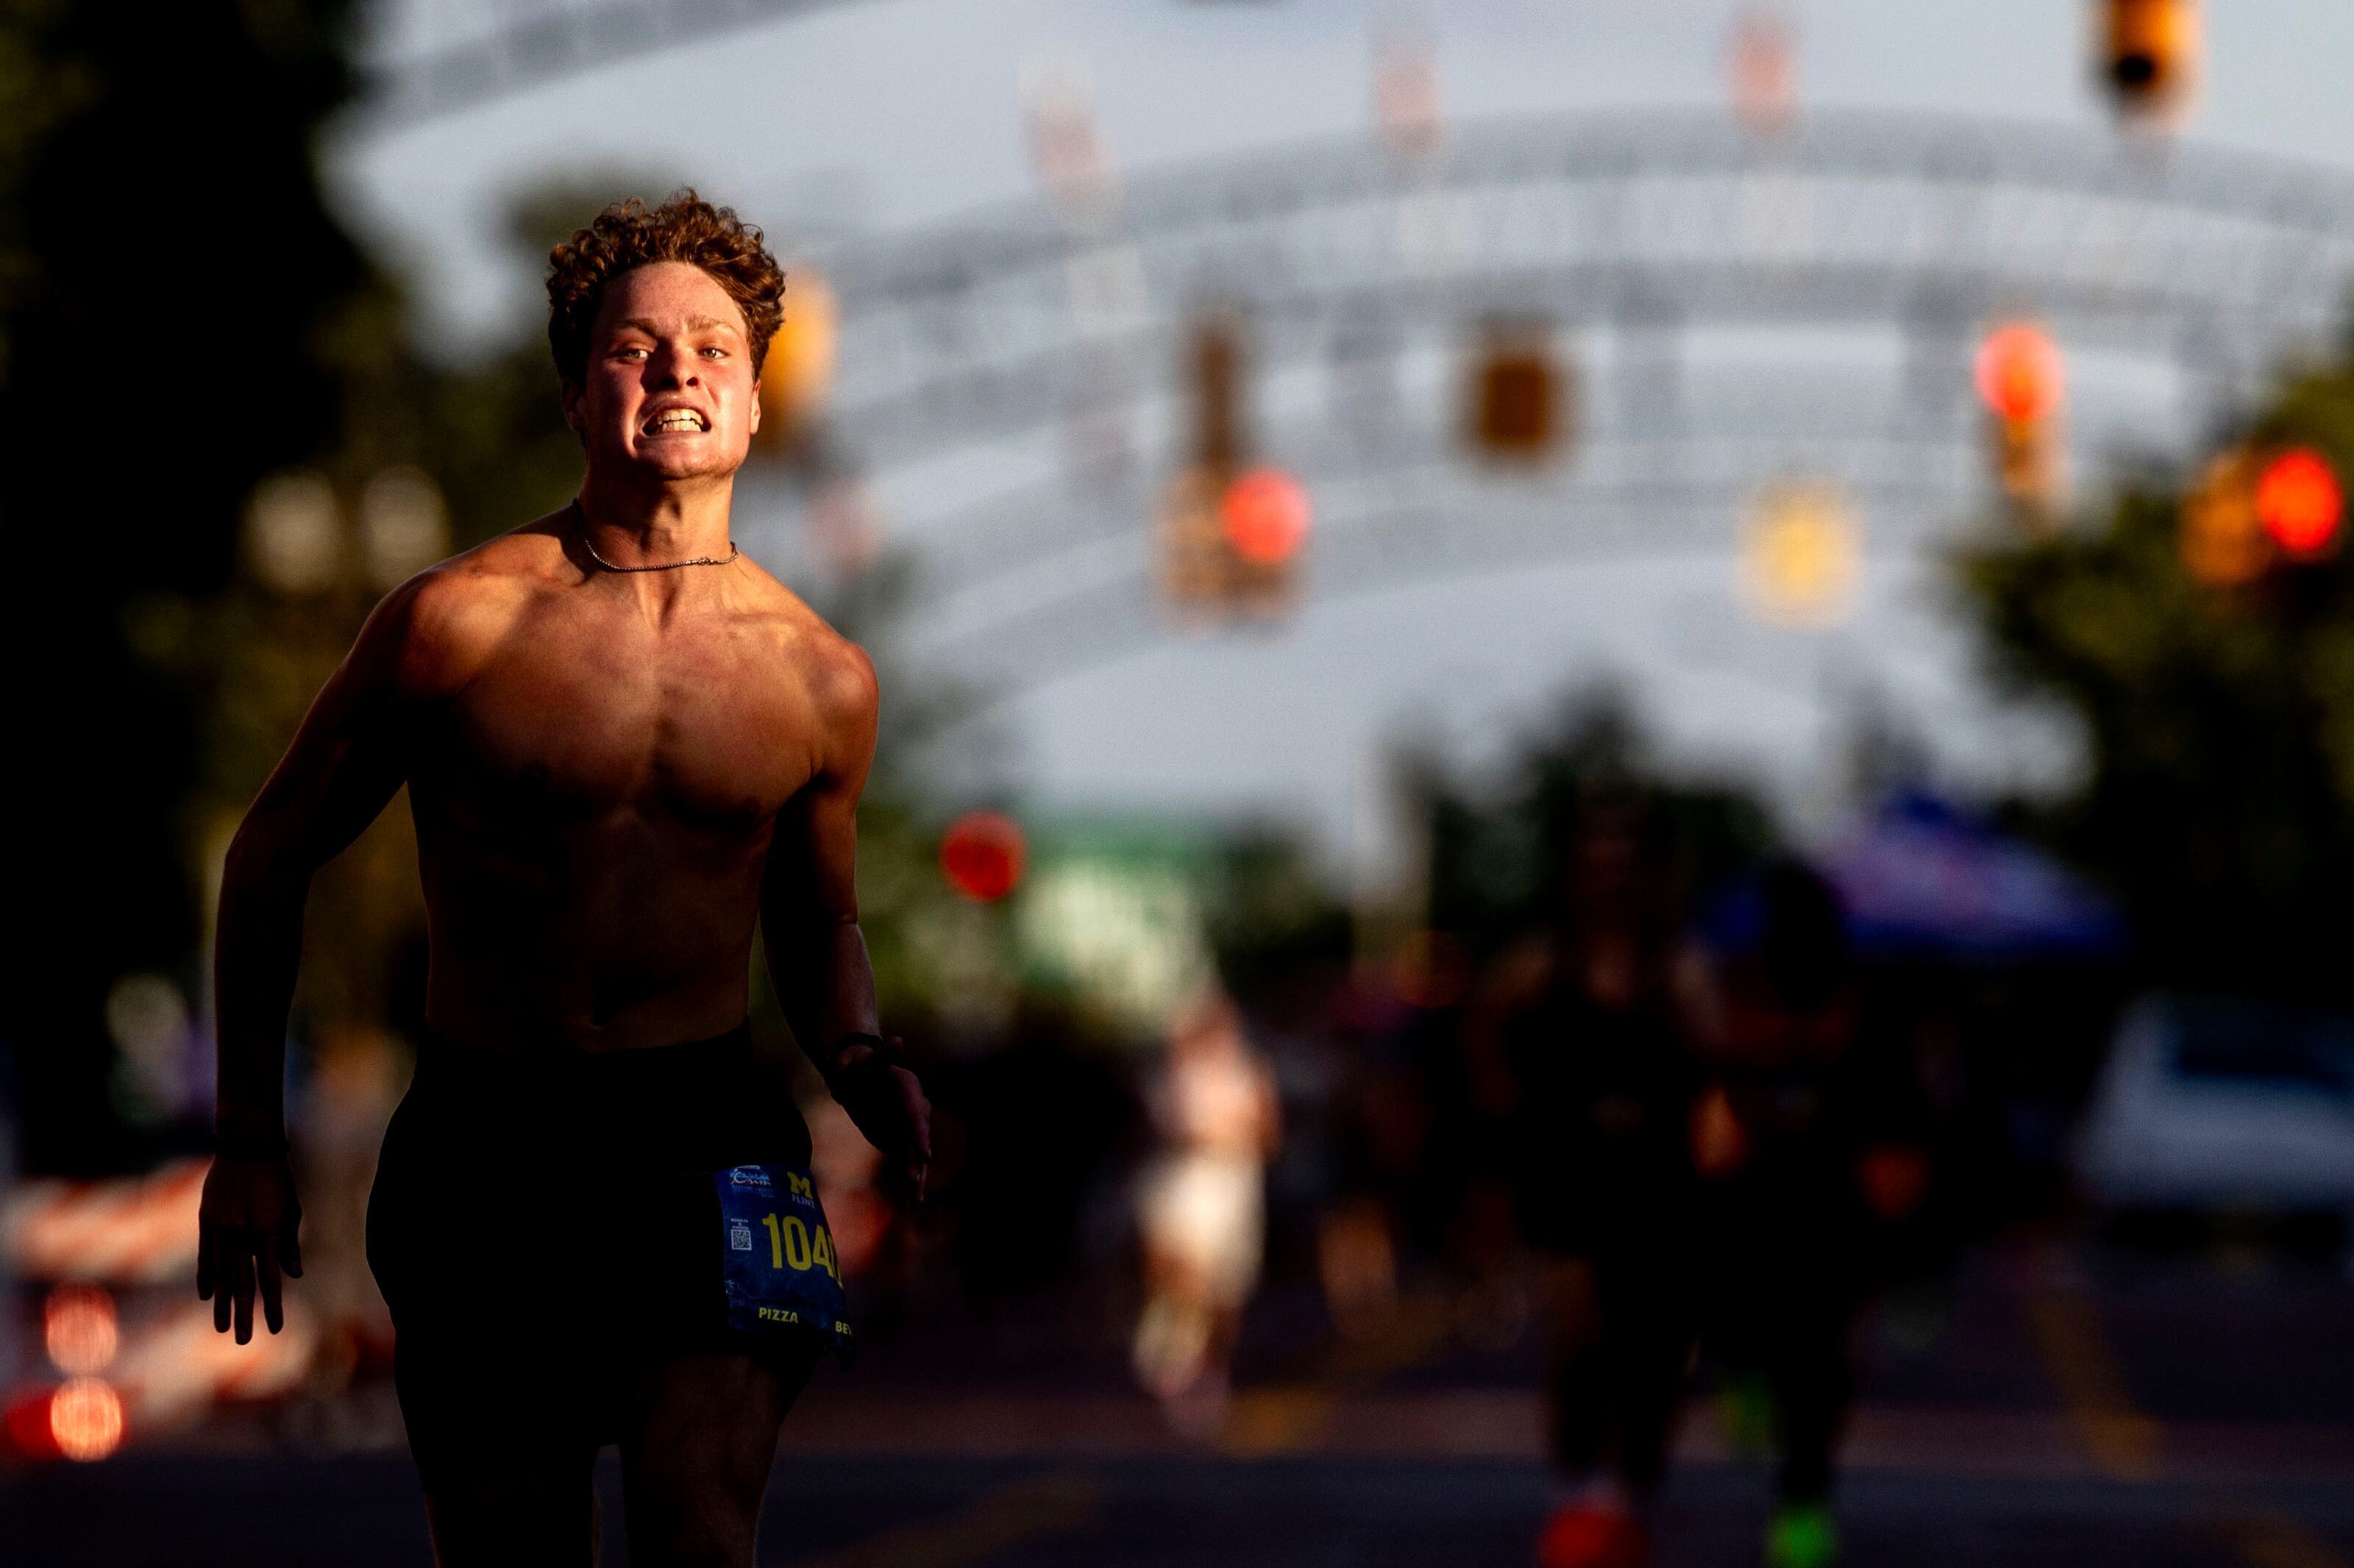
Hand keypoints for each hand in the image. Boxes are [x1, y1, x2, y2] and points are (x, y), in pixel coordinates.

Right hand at [197, 1152, 303, 1342]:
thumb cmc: (277, 1178)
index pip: (272, 1277)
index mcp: (269, 1231)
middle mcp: (243, 1233)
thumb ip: (289, 1244)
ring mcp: (222, 1228)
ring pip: (222, 1273)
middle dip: (243, 1313)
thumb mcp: (291, 1208)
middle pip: (243, 1282)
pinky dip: (207, 1277)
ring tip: (221, 1327)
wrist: (246, 1147)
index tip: (275, 1328)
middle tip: (242, 1341)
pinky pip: (206, 1255)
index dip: (273, 1304)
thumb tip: (293, 1276)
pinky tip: (206, 1296)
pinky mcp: (207, 1221)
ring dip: (222, 1302)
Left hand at [833, 1040, 931, 1204]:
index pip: (917, 1114)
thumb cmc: (856, 1066)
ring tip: (913, 1204)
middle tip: (915, 1183)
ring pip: (914, 1157)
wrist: (855, 1077)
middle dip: (917, 1163)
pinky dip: (906, 1183)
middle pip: (918, 1139)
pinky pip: (905, 1164)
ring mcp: (908, 1128)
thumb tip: (897, 1042)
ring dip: (914, 1181)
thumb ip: (881, 1057)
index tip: (924, 1155)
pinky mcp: (899, 1141)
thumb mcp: (864, 1062)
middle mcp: (914, 1110)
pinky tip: (906, 1205)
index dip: (921, 1135)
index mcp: (909, 1090)